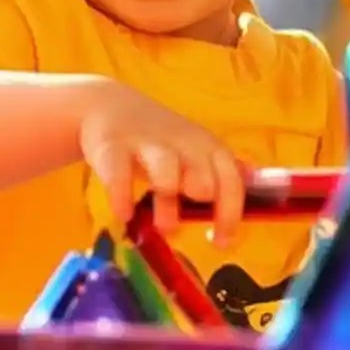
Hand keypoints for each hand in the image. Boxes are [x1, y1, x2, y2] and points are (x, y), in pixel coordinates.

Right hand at [79, 81, 243, 245]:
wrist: (110, 106)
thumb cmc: (159, 142)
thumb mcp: (193, 153)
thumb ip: (215, 176)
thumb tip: (240, 203)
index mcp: (208, 147)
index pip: (230, 182)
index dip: (229, 215)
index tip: (220, 243)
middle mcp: (183, 144)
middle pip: (203, 177)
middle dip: (200, 202)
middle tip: (191, 226)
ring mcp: (148, 144)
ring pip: (166, 170)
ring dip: (167, 203)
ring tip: (163, 226)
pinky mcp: (113, 147)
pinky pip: (119, 174)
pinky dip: (122, 197)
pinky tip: (124, 215)